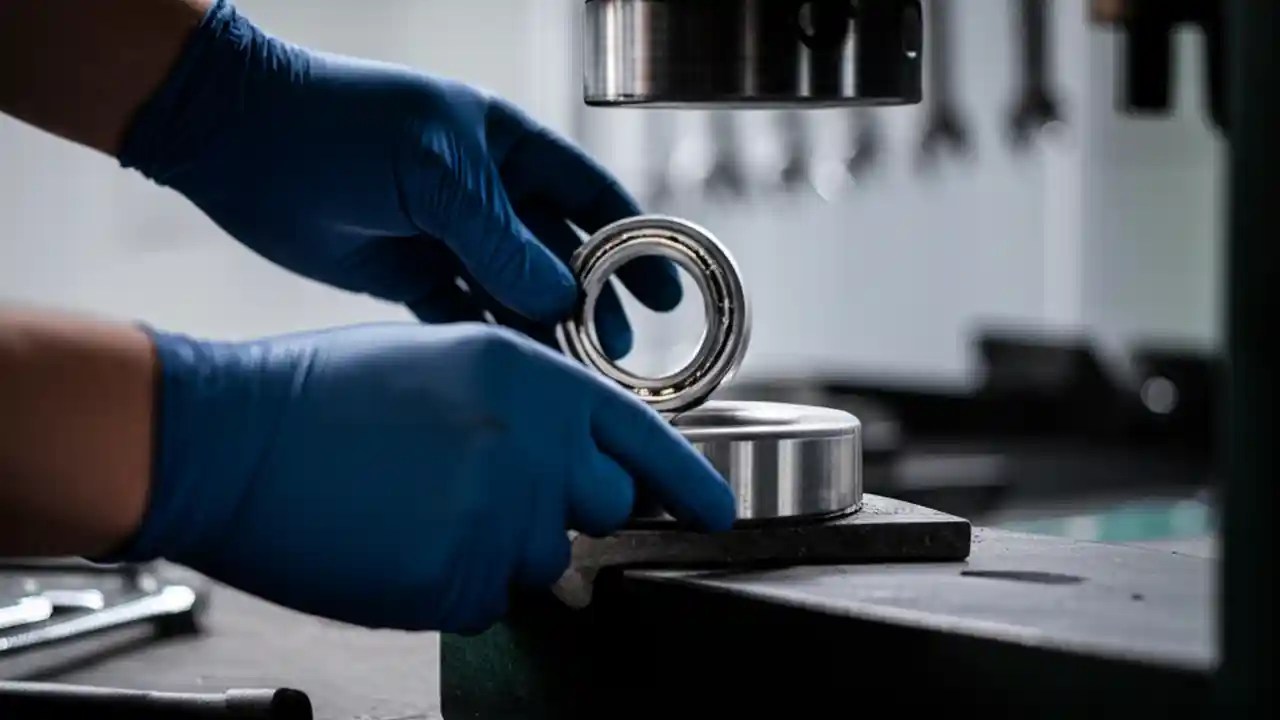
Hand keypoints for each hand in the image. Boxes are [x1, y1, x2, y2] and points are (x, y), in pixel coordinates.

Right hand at [112, 322, 734, 632]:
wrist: (229, 439)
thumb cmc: (323, 394)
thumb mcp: (448, 364)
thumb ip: (532, 412)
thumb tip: (575, 465)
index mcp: (532, 380)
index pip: (643, 438)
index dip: (687, 480)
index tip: (714, 510)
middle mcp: (531, 446)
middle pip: (604, 505)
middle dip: (565, 506)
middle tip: (489, 487)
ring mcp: (498, 519)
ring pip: (547, 561)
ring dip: (501, 545)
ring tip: (424, 505)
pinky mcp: (457, 583)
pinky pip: (487, 599)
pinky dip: (452, 580)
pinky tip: (403, 537)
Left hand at [119, 0, 677, 358]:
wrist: (242, 139)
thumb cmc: (342, 124)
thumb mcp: (437, 172)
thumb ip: (501, 239)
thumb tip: (560, 298)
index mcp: (508, 147)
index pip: (591, 198)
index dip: (634, 244)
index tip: (665, 293)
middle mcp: (487, 195)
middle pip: (560, 257)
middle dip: (594, 303)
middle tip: (619, 353)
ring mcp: (449, 236)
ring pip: (514, 294)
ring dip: (544, 332)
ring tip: (574, 375)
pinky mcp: (409, 274)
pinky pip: (463, 314)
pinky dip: (488, 342)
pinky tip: (514, 372)